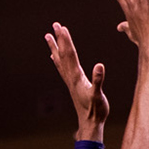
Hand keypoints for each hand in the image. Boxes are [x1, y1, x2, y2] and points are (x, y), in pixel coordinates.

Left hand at [45, 22, 109, 138]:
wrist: (90, 124)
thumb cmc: (96, 110)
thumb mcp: (98, 95)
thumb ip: (98, 80)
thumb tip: (100, 66)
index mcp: (76, 77)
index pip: (70, 55)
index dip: (66, 41)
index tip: (63, 28)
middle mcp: (70, 77)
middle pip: (63, 54)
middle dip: (59, 39)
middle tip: (55, 25)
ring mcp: (70, 81)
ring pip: (60, 60)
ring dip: (54, 47)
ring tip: (48, 36)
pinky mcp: (72, 85)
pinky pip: (62, 69)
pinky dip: (57, 60)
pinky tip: (53, 57)